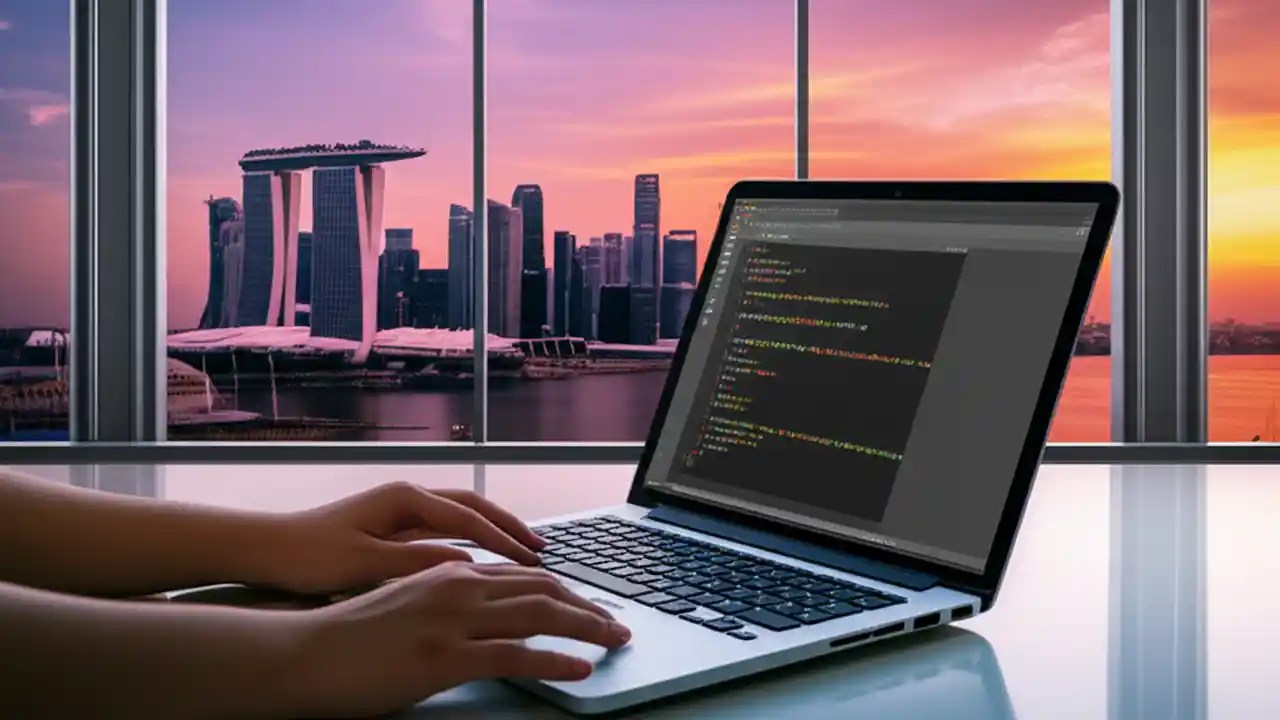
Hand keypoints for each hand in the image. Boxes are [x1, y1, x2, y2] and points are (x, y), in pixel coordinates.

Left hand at [260, 483, 546, 594]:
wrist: (268, 548)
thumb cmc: (310, 556)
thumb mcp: (365, 564)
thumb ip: (417, 562)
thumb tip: (467, 565)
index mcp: (404, 499)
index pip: (469, 518)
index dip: (504, 540)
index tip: (533, 559)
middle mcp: (407, 496)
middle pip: (473, 506)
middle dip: (509, 526)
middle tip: (541, 548)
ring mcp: (400, 508)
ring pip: (460, 515)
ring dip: (492, 530)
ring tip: (523, 550)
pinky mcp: (392, 524)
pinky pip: (444, 528)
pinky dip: (470, 539)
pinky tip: (482, 557)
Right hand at [289, 562, 631, 717]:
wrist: (302, 654)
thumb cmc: (348, 638)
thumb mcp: (406, 606)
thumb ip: (449, 603)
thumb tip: (487, 614)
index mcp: (449, 573)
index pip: (524, 575)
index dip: (565, 590)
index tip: (590, 606)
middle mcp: (457, 586)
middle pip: (542, 589)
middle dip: (587, 607)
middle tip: (617, 625)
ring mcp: (452, 621)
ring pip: (539, 614)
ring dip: (586, 627)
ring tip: (613, 641)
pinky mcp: (445, 657)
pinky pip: (517, 657)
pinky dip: (556, 661)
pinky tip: (579, 669)